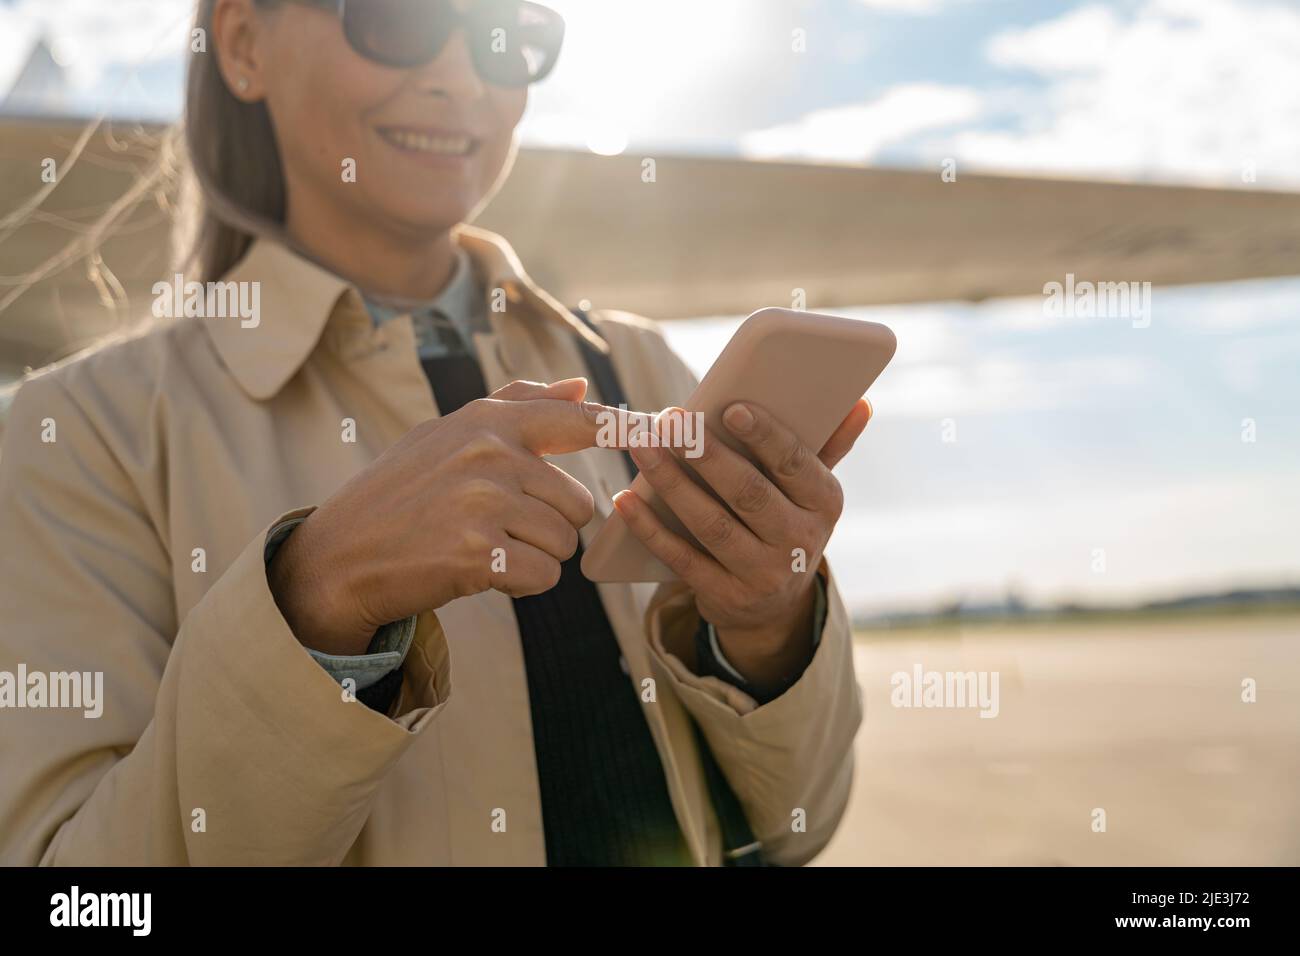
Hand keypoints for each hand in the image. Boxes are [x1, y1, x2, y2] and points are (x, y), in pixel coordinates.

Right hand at [269, 379, 622, 655]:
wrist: (338, 556)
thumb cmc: (398, 494)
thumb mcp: (447, 433)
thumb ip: (517, 406)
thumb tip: (581, 386)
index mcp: (487, 420)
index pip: (580, 421)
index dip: (627, 432)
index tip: (667, 435)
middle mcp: (489, 453)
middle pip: (578, 502)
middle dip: (550, 525)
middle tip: (496, 528)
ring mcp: (483, 502)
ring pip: (564, 542)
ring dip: (534, 555)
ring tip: (481, 547)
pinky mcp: (477, 552)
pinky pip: (544, 574)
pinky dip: (520, 582)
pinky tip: (478, 572)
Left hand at [612, 399, 872, 688]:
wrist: (775, 607)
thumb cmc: (787, 522)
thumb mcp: (812, 491)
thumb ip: (830, 444)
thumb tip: (861, 402)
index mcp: (825, 503)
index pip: (796, 464)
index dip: (765, 436)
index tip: (730, 408)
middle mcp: (800, 541)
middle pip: (748, 492)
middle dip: (705, 454)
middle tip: (670, 421)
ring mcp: (763, 574)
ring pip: (710, 524)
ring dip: (670, 483)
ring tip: (642, 447)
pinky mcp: (726, 597)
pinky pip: (682, 558)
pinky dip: (650, 528)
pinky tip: (626, 499)